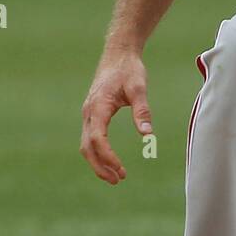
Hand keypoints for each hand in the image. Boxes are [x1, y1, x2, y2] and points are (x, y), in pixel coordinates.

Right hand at [80, 49, 152, 184]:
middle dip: (100, 166)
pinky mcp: (93, 114)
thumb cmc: (129, 70)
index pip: (98, 139)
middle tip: (118, 180)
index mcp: (98, 107)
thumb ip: (142, 111)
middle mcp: (89, 112)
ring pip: (87, 144)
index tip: (121, 169)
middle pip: (88, 147)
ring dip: (99, 162)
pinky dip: (98, 152)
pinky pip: (91, 138)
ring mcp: (89, 114)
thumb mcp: (139, 88)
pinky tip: (110, 161)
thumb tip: (148, 135)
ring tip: (116, 176)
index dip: (107, 156)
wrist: (118, 54)